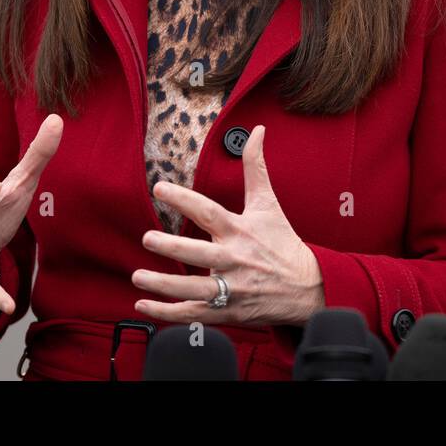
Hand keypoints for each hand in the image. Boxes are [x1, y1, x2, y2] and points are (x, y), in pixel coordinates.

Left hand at [132, 125, 324, 326]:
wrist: (308, 287)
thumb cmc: (283, 243)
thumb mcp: (269, 203)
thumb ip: (256, 167)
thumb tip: (257, 131)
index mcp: (240, 231)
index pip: (208, 211)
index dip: (184, 199)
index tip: (159, 188)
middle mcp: (234, 259)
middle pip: (198, 253)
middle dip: (170, 247)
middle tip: (147, 238)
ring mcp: (231, 288)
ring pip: (192, 288)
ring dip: (162, 285)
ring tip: (137, 277)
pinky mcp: (228, 311)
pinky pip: (193, 314)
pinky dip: (167, 313)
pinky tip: (144, 305)